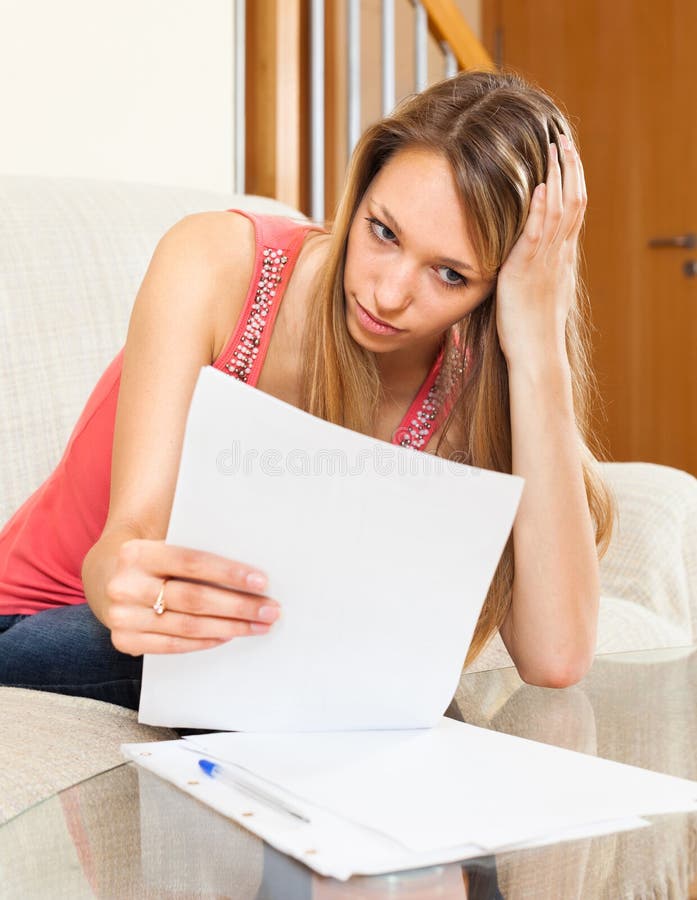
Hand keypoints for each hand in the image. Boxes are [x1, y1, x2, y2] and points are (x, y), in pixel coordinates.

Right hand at [104, 539, 280, 654]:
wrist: (103, 574)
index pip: (192, 562)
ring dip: (230, 627)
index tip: (261, 581)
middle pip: (193, 599)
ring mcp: (121, 617)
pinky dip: (204, 641)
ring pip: (187, 626)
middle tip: (270, 609)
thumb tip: (249, 571)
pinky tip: (228, 635)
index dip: (228, 573)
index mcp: (137, 553)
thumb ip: (195, 552)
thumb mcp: (163, 543)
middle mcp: (124, 585)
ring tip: (258, 625)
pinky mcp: (123, 640)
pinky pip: (172, 646)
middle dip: (238, 606)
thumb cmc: (150, 557)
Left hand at [495, 134, 586, 368]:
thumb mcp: (540, 290)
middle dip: (567, 168)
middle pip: (571, 202)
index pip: (572, 210)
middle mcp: (558, 255)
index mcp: (562, 257)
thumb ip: (539, 267)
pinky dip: (538, 210)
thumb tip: (531, 256)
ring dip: (555, 178)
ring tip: (552, 148)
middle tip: (562, 138)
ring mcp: (544, 262)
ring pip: (558, 211)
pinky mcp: (525, 271)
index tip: (567, 155)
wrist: (536, 353)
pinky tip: (537, 188)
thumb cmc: (532, 329)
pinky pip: (536, 236)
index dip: (571, 180)